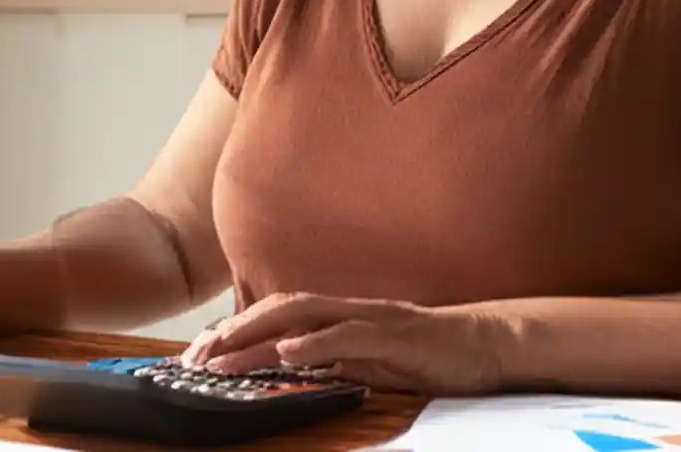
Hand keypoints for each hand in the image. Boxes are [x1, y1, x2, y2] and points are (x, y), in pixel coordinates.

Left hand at [180, 293, 508, 393]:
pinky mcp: (393, 333)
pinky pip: (348, 334)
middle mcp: (347, 309)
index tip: (202, 351)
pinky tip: (288, 352)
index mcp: (339, 316)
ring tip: (226, 352)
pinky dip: (315, 342)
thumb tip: (289, 371)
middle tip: (197, 355)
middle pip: (279, 310)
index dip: (239, 329)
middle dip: (235, 330)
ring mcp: (369, 317)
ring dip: (260, 334)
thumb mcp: (369, 362)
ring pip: (303, 316)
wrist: (482, 344)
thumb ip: (331, 362)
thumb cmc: (425, 355)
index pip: (278, 317)